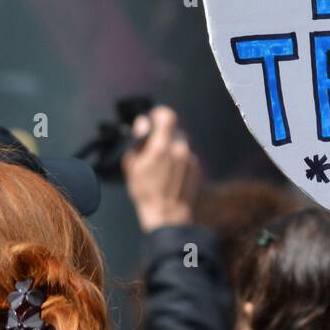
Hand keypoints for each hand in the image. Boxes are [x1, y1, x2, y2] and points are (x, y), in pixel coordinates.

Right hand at [122, 105, 200, 232]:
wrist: (167, 214)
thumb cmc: (145, 192)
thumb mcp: (132, 165)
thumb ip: (138, 141)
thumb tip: (142, 126)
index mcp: (162, 146)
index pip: (167, 115)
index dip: (159, 114)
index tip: (153, 120)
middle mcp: (180, 148)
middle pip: (174, 130)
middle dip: (163, 135)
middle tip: (153, 147)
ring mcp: (191, 158)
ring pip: (181, 143)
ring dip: (172, 147)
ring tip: (162, 165)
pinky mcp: (197, 167)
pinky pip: (187, 155)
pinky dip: (179, 159)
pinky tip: (171, 174)